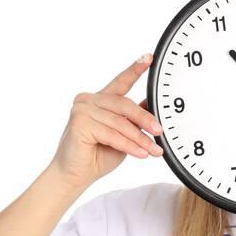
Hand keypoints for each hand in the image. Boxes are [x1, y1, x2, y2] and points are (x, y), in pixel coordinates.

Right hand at [48, 55, 162, 192]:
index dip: (135, 69)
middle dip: (145, 119)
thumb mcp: (123, 135)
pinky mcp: (79, 123)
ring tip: (154, 150)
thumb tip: (151, 105)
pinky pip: (112, 134)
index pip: (120, 82)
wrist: (75, 176)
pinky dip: (129, 145)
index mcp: (99, 99)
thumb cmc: (97, 156)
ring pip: (120, 122)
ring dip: (140, 138)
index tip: (149, 58)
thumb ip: (133, 120)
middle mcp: (88, 100)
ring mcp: (81, 110)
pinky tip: (141, 154)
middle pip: (124, 105)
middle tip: (160, 131)